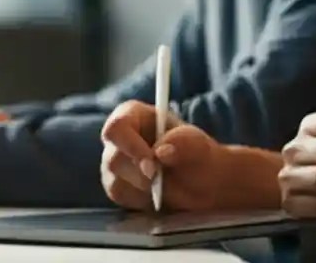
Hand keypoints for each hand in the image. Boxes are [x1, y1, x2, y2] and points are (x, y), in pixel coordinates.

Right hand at [101, 101, 274, 210]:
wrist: (203, 183)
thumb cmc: (198, 155)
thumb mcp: (199, 145)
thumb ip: (184, 143)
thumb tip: (162, 151)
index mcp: (134, 115)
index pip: (117, 127)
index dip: (129, 145)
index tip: (151, 163)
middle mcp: (119, 137)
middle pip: (113, 158)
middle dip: (139, 174)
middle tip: (161, 180)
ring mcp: (114, 162)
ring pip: (114, 180)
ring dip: (142, 188)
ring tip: (163, 185)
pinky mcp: (116, 185)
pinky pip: (119, 196)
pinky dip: (139, 200)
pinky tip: (154, 194)